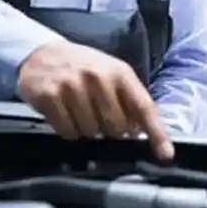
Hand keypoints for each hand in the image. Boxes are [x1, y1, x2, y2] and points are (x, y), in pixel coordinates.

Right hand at [17, 40, 173, 161]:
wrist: (41, 53)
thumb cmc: (81, 66)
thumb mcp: (110, 72)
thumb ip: (128, 98)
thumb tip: (141, 130)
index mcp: (119, 72)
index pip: (143, 107)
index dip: (156, 133)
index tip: (165, 154)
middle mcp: (97, 77)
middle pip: (115, 128)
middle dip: (109, 130)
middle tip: (99, 114)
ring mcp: (72, 86)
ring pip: (90, 133)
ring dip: (86, 130)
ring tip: (79, 110)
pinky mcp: (50, 96)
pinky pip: (67, 132)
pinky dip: (67, 129)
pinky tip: (64, 113)